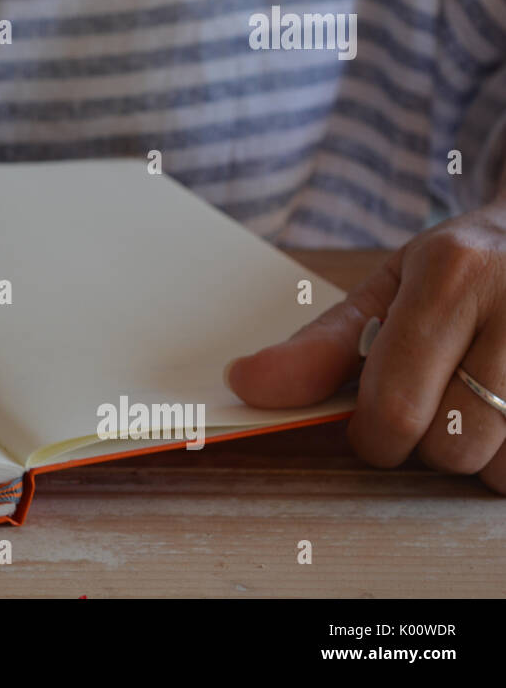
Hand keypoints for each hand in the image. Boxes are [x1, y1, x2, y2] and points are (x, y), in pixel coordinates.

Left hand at [225, 199, 505, 493]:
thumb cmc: (467, 267)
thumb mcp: (390, 288)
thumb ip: (318, 347)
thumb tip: (243, 386)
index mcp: (454, 272)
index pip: (395, 406)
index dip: (372, 436)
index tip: (373, 424)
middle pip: (454, 446)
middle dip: (428, 445)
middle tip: (434, 405)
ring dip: (484, 456)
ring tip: (482, 403)